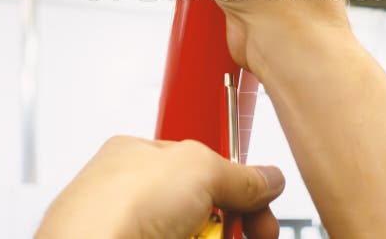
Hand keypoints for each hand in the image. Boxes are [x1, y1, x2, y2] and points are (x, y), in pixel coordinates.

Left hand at [35, 136, 284, 238]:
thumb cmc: (117, 208)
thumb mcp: (198, 169)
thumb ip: (240, 174)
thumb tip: (268, 178)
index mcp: (138, 156)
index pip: (201, 165)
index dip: (235, 185)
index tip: (261, 203)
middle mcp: (133, 196)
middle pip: (203, 208)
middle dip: (234, 220)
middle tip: (257, 232)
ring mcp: (135, 231)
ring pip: (197, 235)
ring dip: (219, 238)